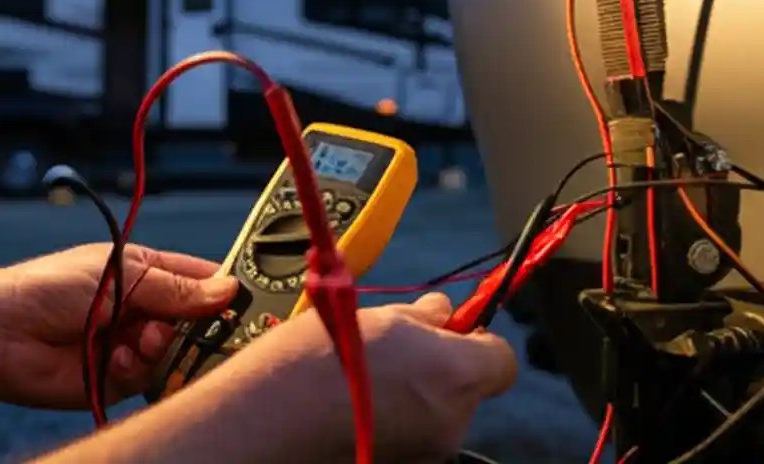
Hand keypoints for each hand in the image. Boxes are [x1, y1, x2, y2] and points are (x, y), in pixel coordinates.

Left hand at [0, 243, 238, 408]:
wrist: (2, 333)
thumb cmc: (53, 288)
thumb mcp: (122, 275)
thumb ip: (177, 288)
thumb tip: (228, 290)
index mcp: (147, 273)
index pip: (200, 280)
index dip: (223, 289)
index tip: (245, 300)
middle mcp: (144, 310)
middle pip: (194, 322)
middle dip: (198, 326)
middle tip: (200, 329)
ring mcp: (132, 344)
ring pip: (175, 353)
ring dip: (161, 346)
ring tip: (140, 339)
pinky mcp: (118, 378)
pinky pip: (147, 377)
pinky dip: (136, 367)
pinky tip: (116, 356)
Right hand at [193, 291, 517, 463]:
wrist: (263, 422)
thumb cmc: (314, 364)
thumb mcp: (375, 317)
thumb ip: (421, 317)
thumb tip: (441, 313)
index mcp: (455, 375)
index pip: (501, 360)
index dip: (476, 341)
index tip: (448, 331)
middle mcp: (450, 423)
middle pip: (466, 390)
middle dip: (437, 369)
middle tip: (393, 350)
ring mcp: (424, 454)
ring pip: (435, 416)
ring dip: (411, 398)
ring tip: (360, 381)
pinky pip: (409, 438)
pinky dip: (389, 424)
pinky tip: (352, 409)